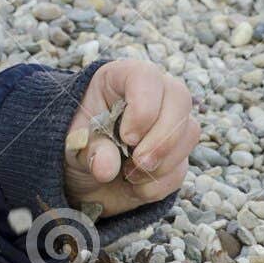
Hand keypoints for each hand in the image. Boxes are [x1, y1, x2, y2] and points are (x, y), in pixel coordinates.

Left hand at [64, 59, 198, 216]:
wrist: (82, 174)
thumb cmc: (77, 143)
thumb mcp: (75, 143)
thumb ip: (90, 150)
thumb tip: (106, 168)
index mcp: (121, 79)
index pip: (146, 77)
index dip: (143, 108)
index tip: (127, 137)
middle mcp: (153, 94)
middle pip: (180, 99)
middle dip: (162, 138)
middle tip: (138, 162)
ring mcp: (170, 122)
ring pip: (188, 133)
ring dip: (160, 163)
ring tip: (127, 175)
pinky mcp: (177, 152)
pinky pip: (182, 167)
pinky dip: (159, 183)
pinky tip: (135, 185)